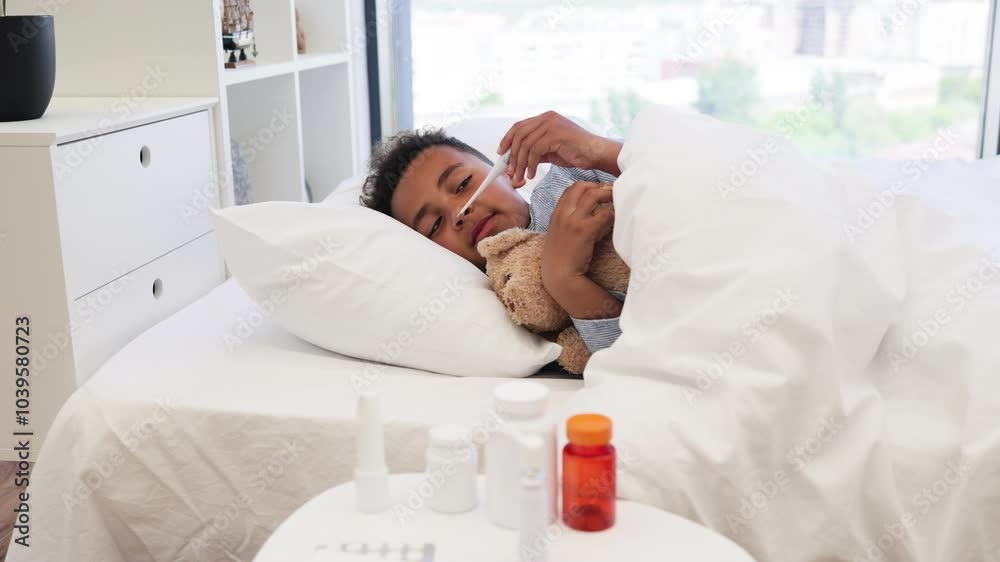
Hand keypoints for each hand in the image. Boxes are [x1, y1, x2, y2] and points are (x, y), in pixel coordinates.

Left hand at [498, 110, 621, 186]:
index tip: (501, 153)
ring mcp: (551, 124)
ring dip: (520, 163)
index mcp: (545, 118)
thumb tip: (516, 160)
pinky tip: (532, 174)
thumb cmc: (576, 153)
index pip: (519, 126)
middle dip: (512, 155)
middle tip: (510, 172)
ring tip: (520, 177)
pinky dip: (531, 165)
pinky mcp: (555, 134)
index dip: (507, 139)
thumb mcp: (551, 151)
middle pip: (519, 134)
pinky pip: (535, 151)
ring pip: (525, 144)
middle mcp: (547, 118)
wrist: (596, 153)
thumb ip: (535, 151)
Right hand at [540, 181, 614, 295]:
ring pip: (592, 195)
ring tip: (618, 199)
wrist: (558, 276)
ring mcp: (573, 221)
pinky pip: (604, 214)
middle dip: (597, 186)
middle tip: (610, 192)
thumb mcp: (559, 236)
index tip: (597, 191)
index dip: (585, 187)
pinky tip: (618, 218)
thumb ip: (569, 223)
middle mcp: (563, 214)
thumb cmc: (561, 260)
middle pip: (581, 186)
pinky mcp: (584, 230)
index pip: (570, 190)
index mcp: (556, 215)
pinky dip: (613, 213)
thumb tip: (590, 216)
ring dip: (607, 194)